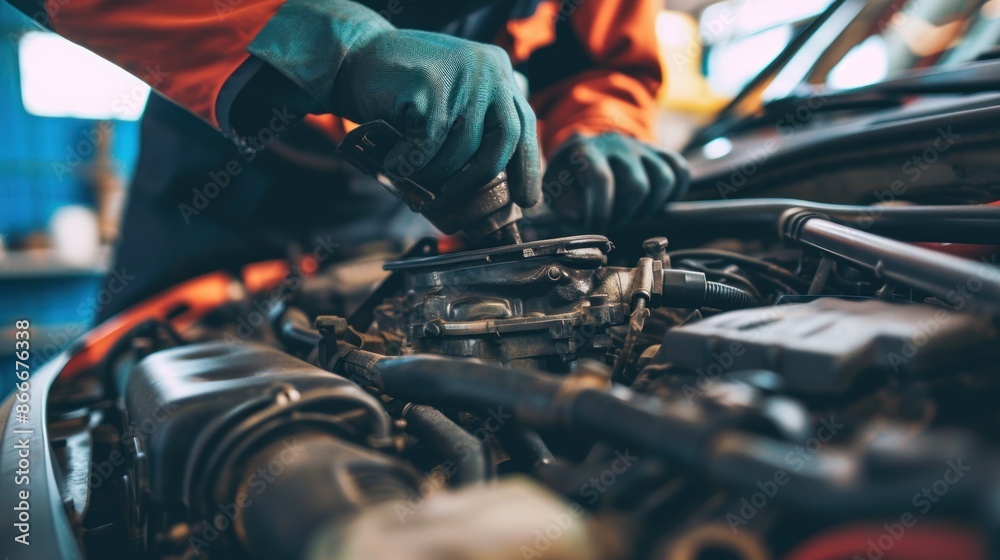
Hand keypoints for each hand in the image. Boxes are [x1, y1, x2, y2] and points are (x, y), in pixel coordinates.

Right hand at [334, 30, 539, 206]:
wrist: (353, 56)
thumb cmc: (402, 86)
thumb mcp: (452, 93)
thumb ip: (478, 119)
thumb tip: (499, 177)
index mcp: (498, 71)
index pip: (525, 125)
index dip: (528, 167)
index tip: (527, 199)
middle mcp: (488, 70)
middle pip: (505, 139)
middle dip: (482, 177)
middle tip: (458, 196)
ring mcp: (462, 77)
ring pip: (462, 149)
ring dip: (437, 175)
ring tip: (416, 179)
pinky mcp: (431, 88)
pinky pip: (429, 146)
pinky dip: (410, 164)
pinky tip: (395, 166)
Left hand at [544, 133, 688, 232]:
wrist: (584, 151)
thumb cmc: (569, 178)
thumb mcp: (555, 191)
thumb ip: (565, 208)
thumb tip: (584, 222)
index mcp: (586, 151)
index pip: (601, 180)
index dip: (601, 211)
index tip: (597, 228)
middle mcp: (617, 144)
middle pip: (637, 186)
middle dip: (626, 215)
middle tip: (613, 223)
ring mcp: (641, 147)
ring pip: (664, 178)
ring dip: (650, 207)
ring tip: (633, 214)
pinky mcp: (659, 152)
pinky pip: (680, 170)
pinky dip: (674, 192)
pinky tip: (655, 203)